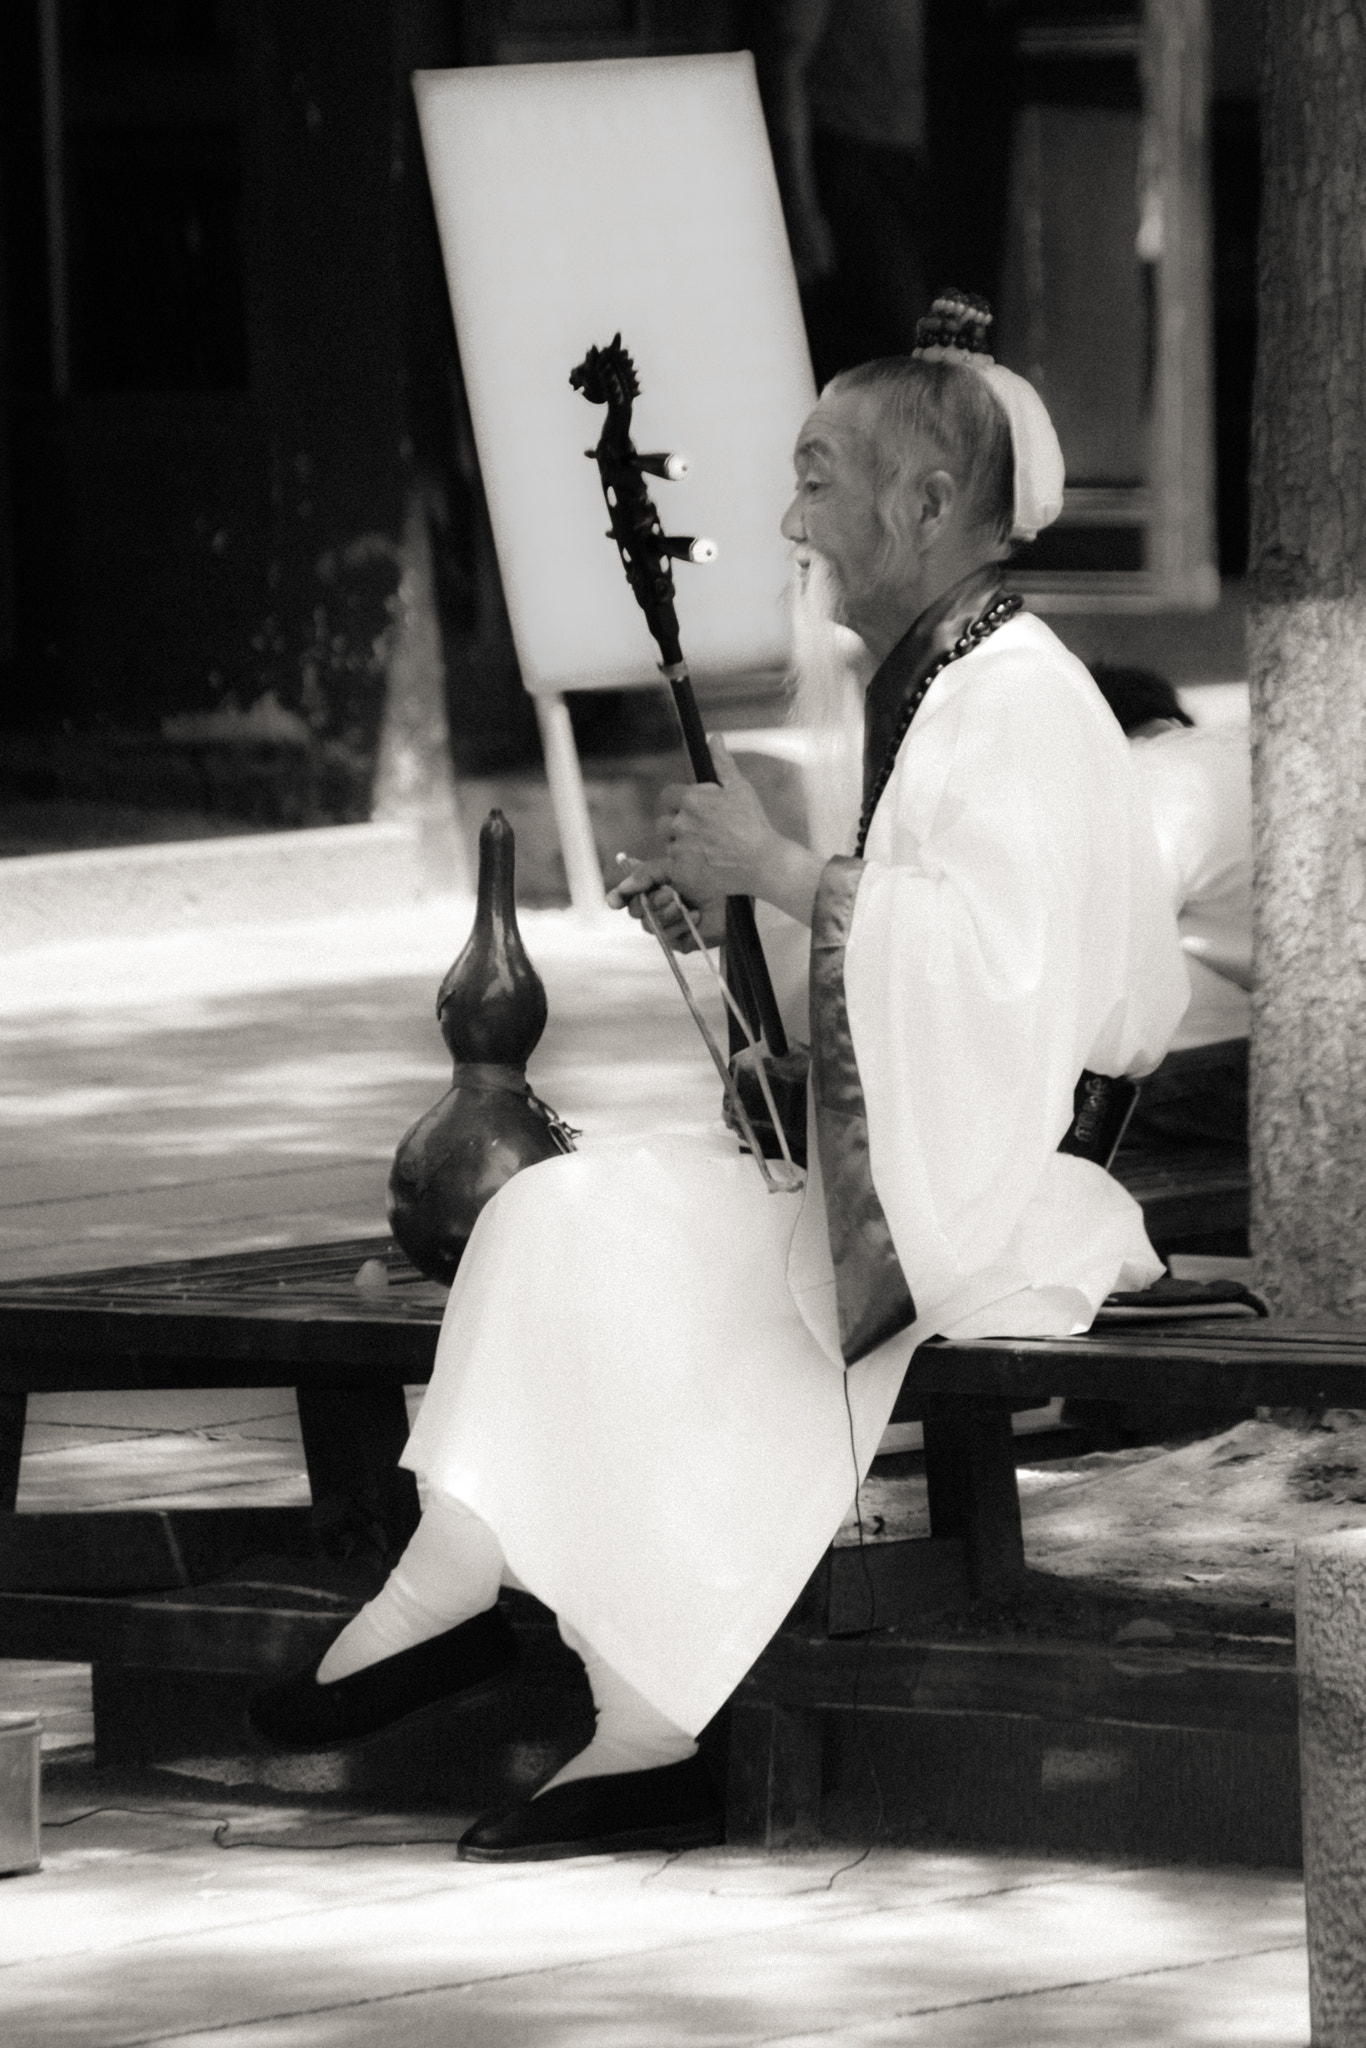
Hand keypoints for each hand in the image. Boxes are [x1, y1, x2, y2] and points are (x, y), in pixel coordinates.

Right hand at [607, 858, 724, 951]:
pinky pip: (667, 938)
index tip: (615, 901)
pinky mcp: (682, 942)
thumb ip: (645, 874)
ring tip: (686, 904)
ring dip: (667, 913)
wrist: (734, 891)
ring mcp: (670, 926)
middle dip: (652, 901)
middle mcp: (660, 908)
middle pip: (636, 912)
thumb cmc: (708, 874)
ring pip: (650, 926)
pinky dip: (681, 925)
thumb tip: (622, 887)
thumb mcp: (673, 867)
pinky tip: (696, 916)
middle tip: (671, 893)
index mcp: (656, 888)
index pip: (628, 896)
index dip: (618, 898)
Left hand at [657, 736, 781, 902]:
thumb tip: (714, 738)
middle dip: (678, 827)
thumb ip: (722, 762)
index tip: (692, 813)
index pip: (667, 797)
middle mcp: (680, 823)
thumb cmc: (754, 825)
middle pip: (663, 823)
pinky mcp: (680, 873)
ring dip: (681, 849)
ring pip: (668, 847)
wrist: (764, 864)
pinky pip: (671, 868)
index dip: (678, 804)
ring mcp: (678, 849)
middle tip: (702, 836)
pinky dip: (684, 869)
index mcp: (690, 800)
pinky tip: (704, 868)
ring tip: (708, 853)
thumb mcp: (740, 788)